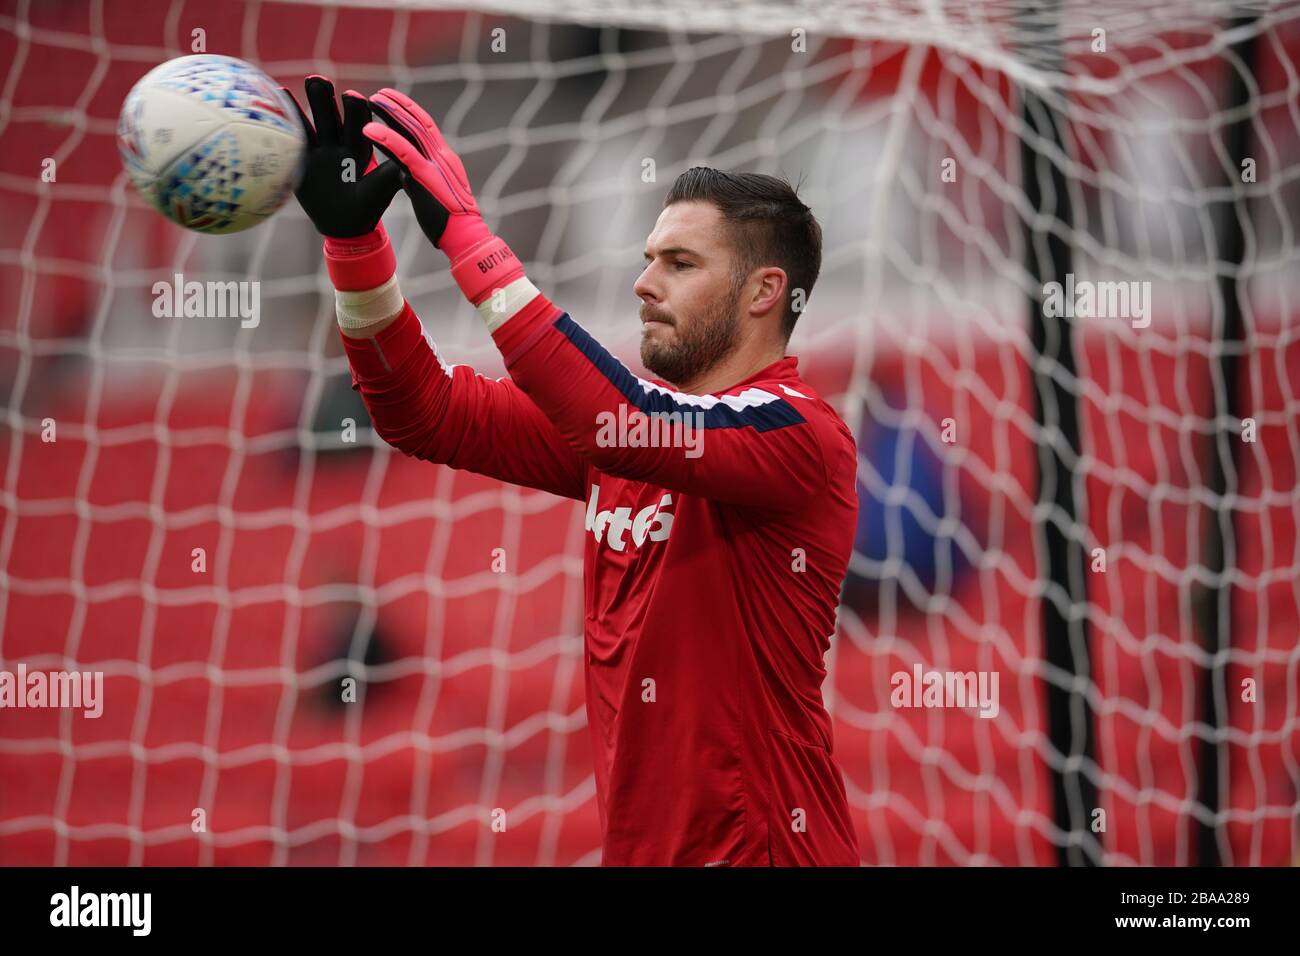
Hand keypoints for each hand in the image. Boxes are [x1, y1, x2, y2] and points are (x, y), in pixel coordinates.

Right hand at [281, 75, 400, 237]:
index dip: (355, 112)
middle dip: (326, 99)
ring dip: (308, 103)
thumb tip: (408, 160)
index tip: (352, 96)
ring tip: (302, 82)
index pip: (358, 126)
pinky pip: (295, 138)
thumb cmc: (368, 210)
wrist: (345, 227)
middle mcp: (340, 145)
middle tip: (319, 79)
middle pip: (332, 117)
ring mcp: (321, 150)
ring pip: (314, 122)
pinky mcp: (303, 159)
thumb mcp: (380, 192)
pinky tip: (279, 96)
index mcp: (360, 150)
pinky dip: (288, 119)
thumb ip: (390, 174)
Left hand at [363, 88, 522, 303]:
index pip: (426, 126)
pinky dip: (385, 137)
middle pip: (419, 120)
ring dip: (390, 112)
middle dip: (398, 104)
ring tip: (371, 100)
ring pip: (411, 129)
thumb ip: (418, 177)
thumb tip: (403, 171)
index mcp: (445, 159)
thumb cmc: (447, 222)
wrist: (465, 238)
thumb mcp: (430, 192)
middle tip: (378, 94)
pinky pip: (403, 151)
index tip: (391, 100)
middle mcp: (442, 156)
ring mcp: (435, 164)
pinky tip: (368, 129)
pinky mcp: (426, 176)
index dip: (408, 110)